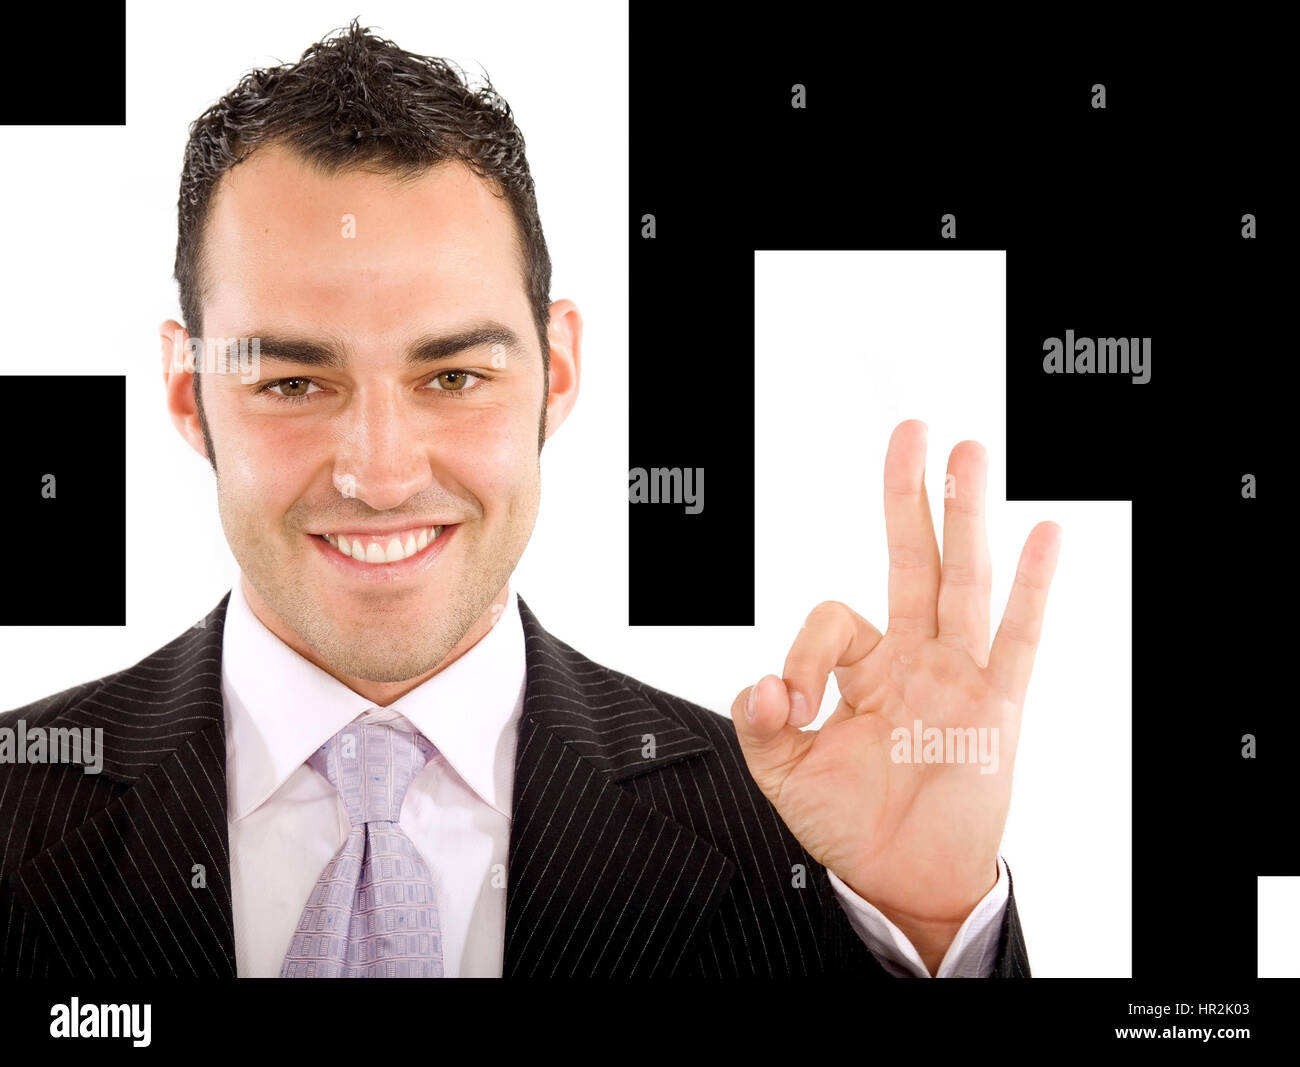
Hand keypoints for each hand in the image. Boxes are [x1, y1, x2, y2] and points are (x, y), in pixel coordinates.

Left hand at [731, 420, 1060, 972]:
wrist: (902, 879)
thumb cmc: (851, 823)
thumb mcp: (785, 774)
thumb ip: (760, 726)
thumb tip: (759, 686)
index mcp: (866, 666)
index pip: (833, 618)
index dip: (803, 654)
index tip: (790, 707)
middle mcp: (915, 657)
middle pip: (913, 559)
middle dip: (910, 496)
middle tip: (912, 430)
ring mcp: (959, 675)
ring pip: (964, 581)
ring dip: (966, 517)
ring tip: (967, 453)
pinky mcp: (996, 706)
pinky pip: (1017, 639)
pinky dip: (1030, 588)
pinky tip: (1042, 535)